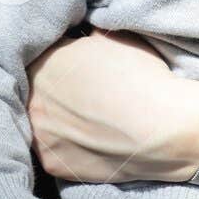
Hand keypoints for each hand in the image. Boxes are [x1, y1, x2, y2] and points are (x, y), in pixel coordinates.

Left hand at [27, 27, 198, 183]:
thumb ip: (86, 37)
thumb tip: (81, 35)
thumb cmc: (142, 79)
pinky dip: (66, 146)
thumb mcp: (114, 39)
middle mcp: (33, 97)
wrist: (164, 129)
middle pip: (34, 90)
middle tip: (78, 95)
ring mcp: (39, 133)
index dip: (55, 60)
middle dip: (52, 90)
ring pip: (39, 122)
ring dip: (54, 119)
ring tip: (83, 120)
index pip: (37, 56)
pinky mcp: (51, 163)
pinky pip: (52, 150)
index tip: (72, 68)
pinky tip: (87, 141)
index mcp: (45, 62)